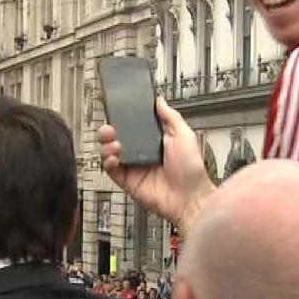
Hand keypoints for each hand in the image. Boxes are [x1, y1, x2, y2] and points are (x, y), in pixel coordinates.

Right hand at [98, 98, 214, 234]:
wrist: (189, 197)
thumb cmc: (191, 169)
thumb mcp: (184, 135)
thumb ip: (170, 116)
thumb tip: (159, 100)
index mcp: (154, 139)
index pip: (133, 124)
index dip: (123, 117)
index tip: (115, 109)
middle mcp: (142, 152)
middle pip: (117, 137)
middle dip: (109, 130)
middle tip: (110, 129)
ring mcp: (133, 166)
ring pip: (110, 152)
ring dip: (107, 145)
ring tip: (114, 144)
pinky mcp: (127, 181)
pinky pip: (111, 170)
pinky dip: (108, 162)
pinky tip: (113, 158)